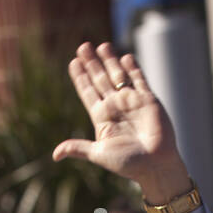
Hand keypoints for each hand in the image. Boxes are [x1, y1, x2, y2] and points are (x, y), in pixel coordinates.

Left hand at [54, 41, 190, 205]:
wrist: (157, 166)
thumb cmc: (129, 164)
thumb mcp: (99, 154)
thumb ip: (78, 148)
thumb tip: (54, 155)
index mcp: (102, 119)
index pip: (88, 93)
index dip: (80, 78)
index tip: (73, 63)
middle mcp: (116, 108)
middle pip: (100, 80)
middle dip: (91, 64)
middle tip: (82, 47)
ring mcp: (132, 102)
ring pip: (118, 76)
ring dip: (110, 60)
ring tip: (101, 46)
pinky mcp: (149, 101)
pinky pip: (139, 80)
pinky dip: (132, 68)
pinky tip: (124, 57)